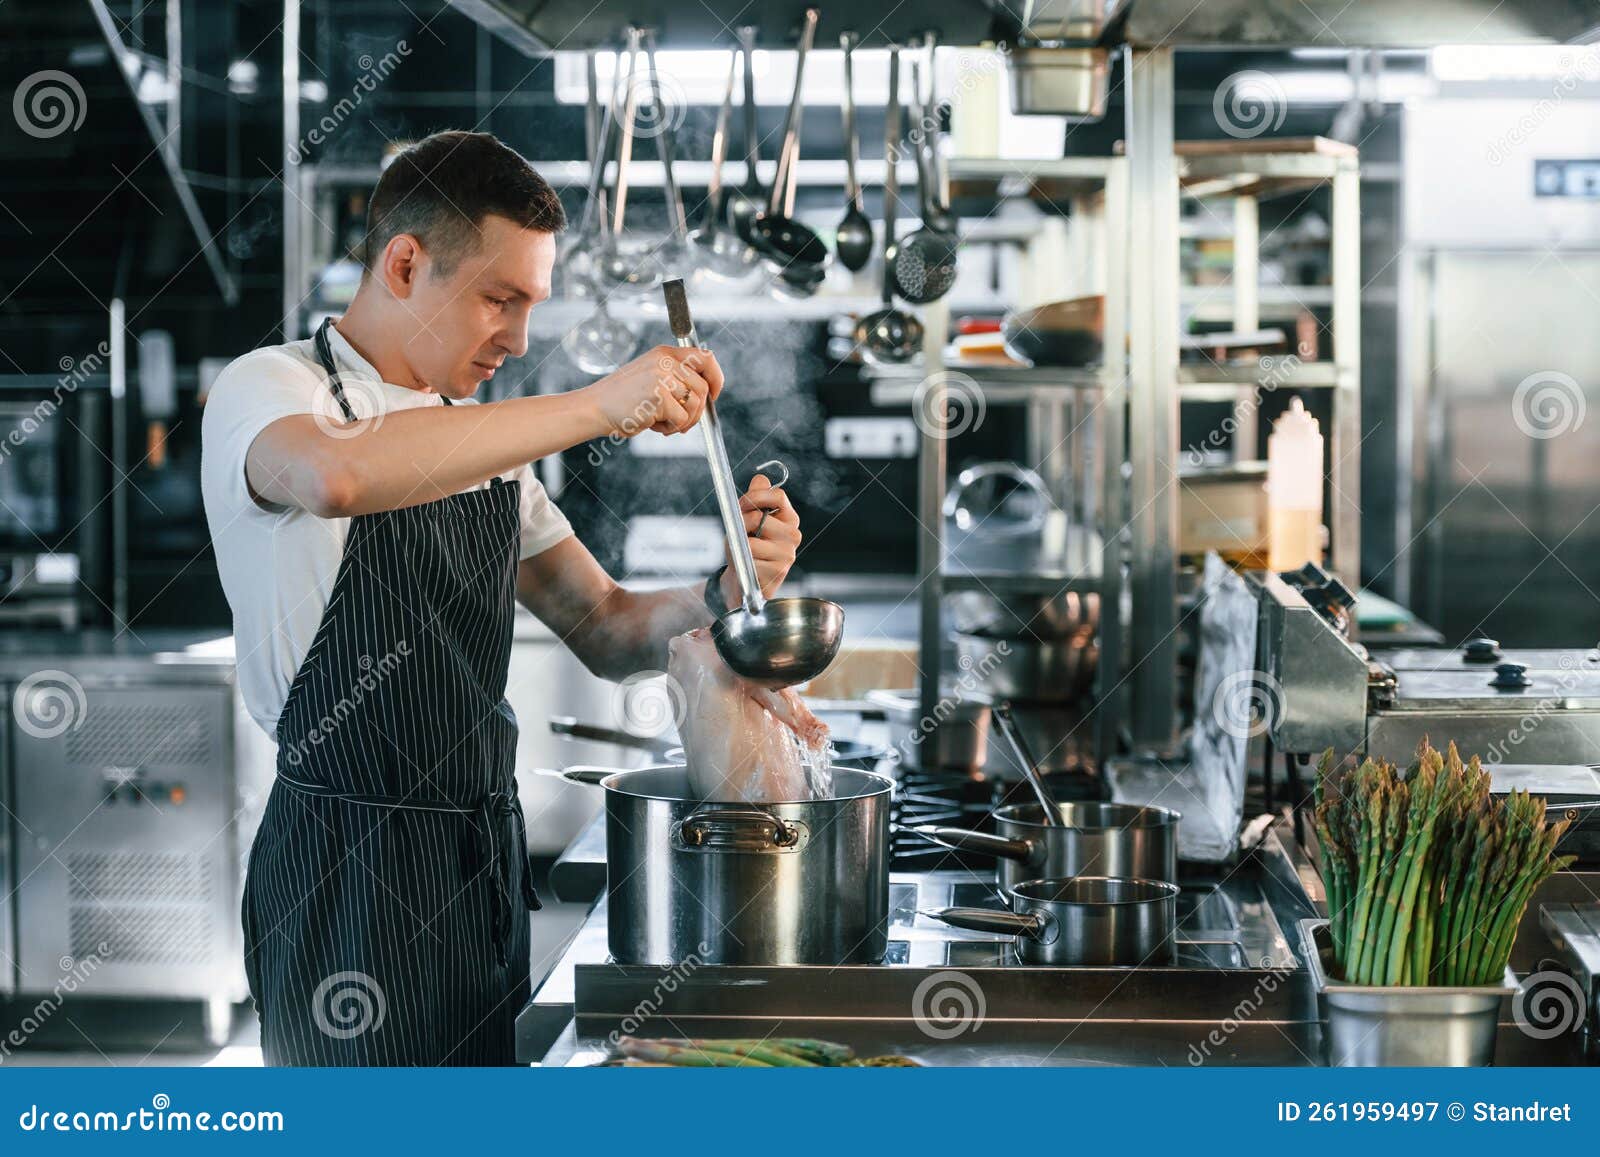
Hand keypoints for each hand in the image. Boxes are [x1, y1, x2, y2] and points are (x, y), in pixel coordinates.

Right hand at [585, 345, 723, 437]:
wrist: (594, 408)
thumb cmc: (622, 399)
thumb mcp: (650, 377)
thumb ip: (676, 379)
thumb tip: (707, 396)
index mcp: (664, 353)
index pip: (706, 358)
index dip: (716, 378)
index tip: (714, 394)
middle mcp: (665, 361)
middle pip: (703, 388)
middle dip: (696, 411)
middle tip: (680, 422)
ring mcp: (662, 377)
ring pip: (694, 405)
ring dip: (683, 422)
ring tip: (661, 423)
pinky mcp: (659, 396)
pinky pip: (681, 419)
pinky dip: (670, 428)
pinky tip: (652, 425)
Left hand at [720, 473, 801, 603]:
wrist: (743, 580)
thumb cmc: (747, 547)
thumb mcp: (747, 518)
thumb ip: (756, 497)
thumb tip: (761, 479)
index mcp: (789, 518)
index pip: (777, 495)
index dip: (754, 497)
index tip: (742, 505)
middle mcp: (793, 535)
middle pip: (759, 517)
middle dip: (741, 524)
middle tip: (739, 533)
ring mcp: (788, 554)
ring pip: (752, 541)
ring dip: (740, 547)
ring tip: (743, 553)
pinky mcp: (779, 572)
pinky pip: (751, 560)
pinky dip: (743, 563)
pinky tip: (748, 567)